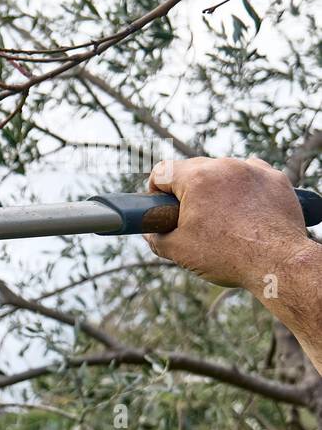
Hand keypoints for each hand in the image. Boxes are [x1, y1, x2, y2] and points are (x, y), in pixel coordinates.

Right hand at [145, 157, 311, 292]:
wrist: (277, 263)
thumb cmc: (226, 256)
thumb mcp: (178, 250)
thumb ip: (156, 237)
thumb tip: (151, 232)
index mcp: (196, 179)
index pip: (163, 170)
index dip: (155, 188)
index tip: (161, 204)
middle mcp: (224, 166)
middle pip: (193, 168)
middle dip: (186, 189)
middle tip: (189, 216)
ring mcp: (253, 170)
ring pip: (223, 170)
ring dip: (216, 186)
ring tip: (221, 215)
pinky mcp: (276, 178)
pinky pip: (251, 174)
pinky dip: (243, 187)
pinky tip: (244, 209)